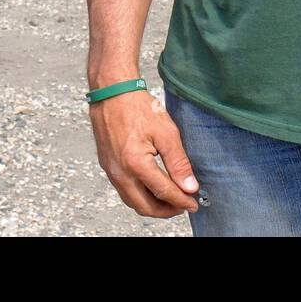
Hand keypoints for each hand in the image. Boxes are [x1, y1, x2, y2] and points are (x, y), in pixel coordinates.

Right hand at [90, 86, 198, 216]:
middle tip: (183, 205)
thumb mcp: (166, 132)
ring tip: (169, 198)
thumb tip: (189, 187)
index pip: (164, 192)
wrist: (111, 91)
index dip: (181, 201)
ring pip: (132, 201)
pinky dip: (139, 194)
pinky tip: (151, 185)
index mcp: (136, 164)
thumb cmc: (136, 106)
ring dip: (151, 205)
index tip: (194, 204)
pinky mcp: (106, 164)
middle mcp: (119, 172)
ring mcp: (110, 169)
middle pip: (145, 206)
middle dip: (166, 210)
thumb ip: (178, 163)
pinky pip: (123, 189)